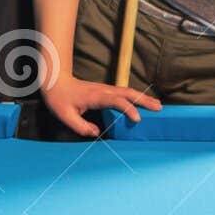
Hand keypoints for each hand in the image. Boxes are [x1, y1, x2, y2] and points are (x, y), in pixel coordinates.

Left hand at [41, 73, 161, 137]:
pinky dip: (136, 97)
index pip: (116, 101)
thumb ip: (80, 126)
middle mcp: (104, 91)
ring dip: (143, 98)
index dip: (128, 109)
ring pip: (128, 92)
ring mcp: (106, 89)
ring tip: (158, 105)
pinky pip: (124, 93)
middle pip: (128, 93)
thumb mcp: (64, 115)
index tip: (137, 119)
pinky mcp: (105, 91)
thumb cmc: (59, 98)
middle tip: (159, 108)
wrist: (55, 81)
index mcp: (96, 96)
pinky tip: (143, 102)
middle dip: (144, 100)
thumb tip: (96, 133)